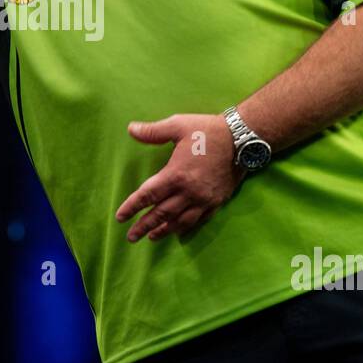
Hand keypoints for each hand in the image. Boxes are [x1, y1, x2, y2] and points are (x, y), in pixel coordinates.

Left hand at [114, 113, 245, 242]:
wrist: (242, 139)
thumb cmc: (208, 130)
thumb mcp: (178, 125)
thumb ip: (153, 131)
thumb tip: (131, 129)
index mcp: (175, 174)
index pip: (148, 195)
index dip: (132, 207)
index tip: (120, 217)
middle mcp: (188, 191)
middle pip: (161, 213)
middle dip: (144, 226)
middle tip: (131, 237)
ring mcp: (203, 199)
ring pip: (180, 221)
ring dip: (164, 230)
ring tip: (152, 237)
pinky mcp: (216, 201)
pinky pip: (199, 220)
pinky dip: (186, 227)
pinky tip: (178, 231)